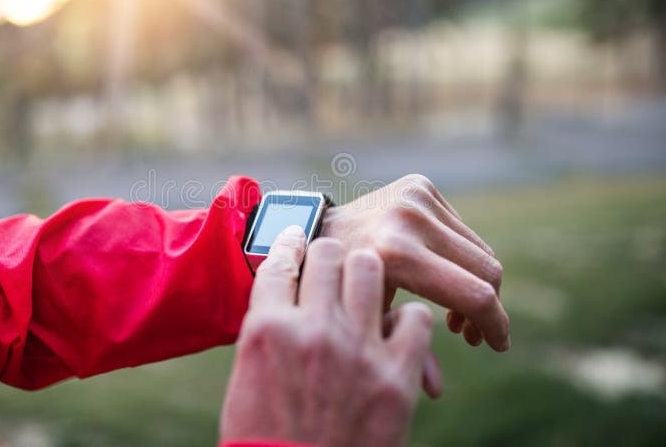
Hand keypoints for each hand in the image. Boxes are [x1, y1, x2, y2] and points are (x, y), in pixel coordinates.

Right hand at [221, 226, 435, 446]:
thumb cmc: (265, 433)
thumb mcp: (250, 373)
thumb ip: (272, 325)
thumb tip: (295, 288)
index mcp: (267, 328)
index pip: (281, 258)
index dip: (290, 242)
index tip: (298, 238)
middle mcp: (312, 329)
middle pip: (330, 252)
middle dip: (331, 254)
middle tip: (334, 264)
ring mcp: (357, 351)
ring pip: (373, 269)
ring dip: (370, 274)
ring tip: (367, 288)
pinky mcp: (396, 378)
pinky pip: (415, 317)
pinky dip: (408, 319)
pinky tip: (396, 331)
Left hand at [320, 174, 510, 351]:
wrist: (311, 230)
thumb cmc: (334, 286)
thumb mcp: (363, 321)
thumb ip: (401, 350)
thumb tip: (436, 390)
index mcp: (395, 253)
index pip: (474, 294)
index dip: (494, 325)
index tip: (496, 345)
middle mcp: (409, 218)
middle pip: (486, 270)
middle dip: (487, 308)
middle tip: (470, 334)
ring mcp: (415, 196)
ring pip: (478, 250)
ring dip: (476, 284)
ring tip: (453, 313)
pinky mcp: (420, 185)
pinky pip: (462, 230)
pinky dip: (460, 259)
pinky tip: (441, 279)